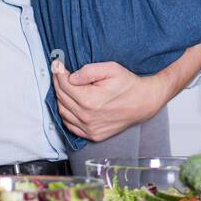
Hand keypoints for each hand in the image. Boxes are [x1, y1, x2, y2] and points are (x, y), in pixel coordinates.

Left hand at [52, 61, 167, 142]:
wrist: (144, 102)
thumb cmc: (128, 85)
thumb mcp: (111, 69)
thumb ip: (89, 71)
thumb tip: (71, 77)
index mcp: (89, 100)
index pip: (64, 84)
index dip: (58, 72)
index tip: (57, 65)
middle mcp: (86, 117)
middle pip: (61, 97)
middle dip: (58, 82)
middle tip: (59, 73)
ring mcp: (89, 128)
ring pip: (62, 111)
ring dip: (60, 98)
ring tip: (65, 86)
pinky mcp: (92, 135)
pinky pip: (70, 125)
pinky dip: (66, 113)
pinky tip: (70, 104)